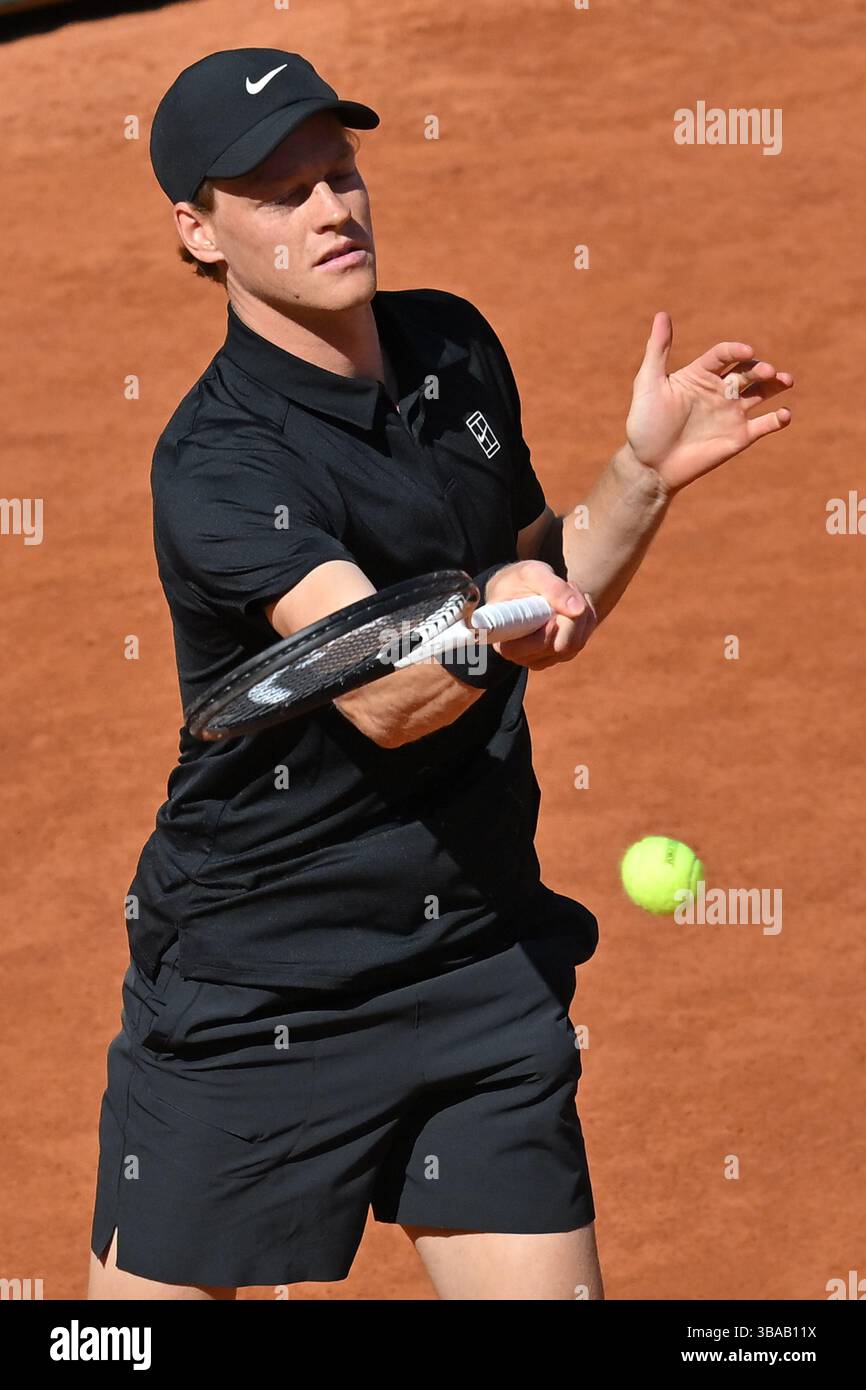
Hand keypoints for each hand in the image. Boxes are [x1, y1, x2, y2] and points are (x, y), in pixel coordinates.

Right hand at [482, 559, 595, 670]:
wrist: (520, 588)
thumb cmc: (519, 580)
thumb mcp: (531, 573)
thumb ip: (552, 588)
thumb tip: (578, 609)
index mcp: (504, 640)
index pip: (526, 650)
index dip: (545, 634)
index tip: (552, 615)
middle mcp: (522, 656)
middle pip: (560, 646)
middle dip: (571, 615)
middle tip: (569, 586)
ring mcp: (542, 658)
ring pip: (575, 644)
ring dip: (581, 613)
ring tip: (569, 588)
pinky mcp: (559, 655)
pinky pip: (582, 640)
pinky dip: (586, 618)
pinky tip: (574, 601)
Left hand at [626, 311, 792, 493]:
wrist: (650, 465)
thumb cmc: (645, 424)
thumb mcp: (649, 383)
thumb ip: (658, 350)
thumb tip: (662, 314)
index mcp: (701, 374)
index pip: (725, 355)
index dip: (736, 350)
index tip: (746, 352)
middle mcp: (720, 390)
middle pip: (748, 372)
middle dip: (760, 369)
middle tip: (767, 371)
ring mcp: (732, 413)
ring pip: (762, 392)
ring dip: (776, 384)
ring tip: (785, 380)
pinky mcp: (739, 437)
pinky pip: (765, 425)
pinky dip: (779, 419)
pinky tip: (785, 415)